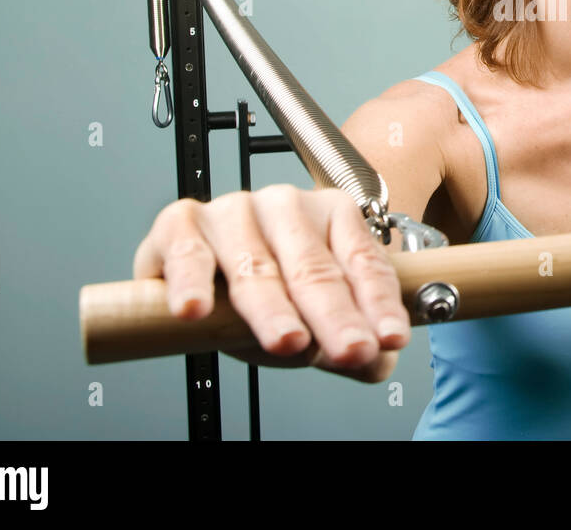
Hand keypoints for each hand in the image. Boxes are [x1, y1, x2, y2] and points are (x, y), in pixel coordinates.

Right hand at [133, 184, 410, 382]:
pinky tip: (196, 309)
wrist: (201, 273)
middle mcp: (287, 206)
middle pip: (314, 268)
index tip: (388, 339)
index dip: (377, 303)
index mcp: (333, 215)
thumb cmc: (269, 287)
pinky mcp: (182, 221)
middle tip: (351, 349)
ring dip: (273, 307)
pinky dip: (191, 281)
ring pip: (256, 266)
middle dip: (335, 314)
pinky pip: (188, 252)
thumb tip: (378, 363)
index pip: (363, 263)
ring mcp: (235, 210)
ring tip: (289, 341)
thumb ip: (348, 337)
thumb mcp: (316, 317)